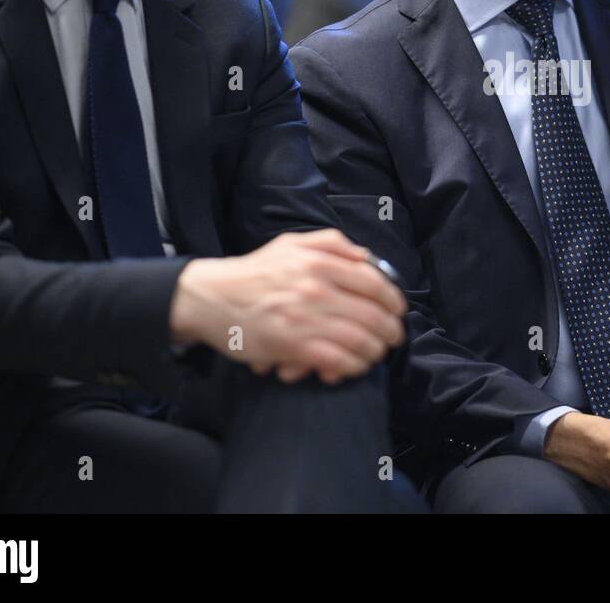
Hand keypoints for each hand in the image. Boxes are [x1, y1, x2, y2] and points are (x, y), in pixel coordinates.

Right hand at [170, 228, 406, 384]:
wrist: (211, 296)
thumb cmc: (255, 271)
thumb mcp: (292, 243)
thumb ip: (332, 244)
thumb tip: (366, 256)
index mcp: (319, 263)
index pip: (373, 283)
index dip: (393, 300)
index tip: (398, 311)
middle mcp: (316, 289)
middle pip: (372, 315)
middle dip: (390, 331)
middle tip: (393, 338)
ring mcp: (304, 319)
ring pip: (359, 340)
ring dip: (375, 351)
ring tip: (377, 353)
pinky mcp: (291, 346)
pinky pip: (336, 360)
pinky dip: (352, 366)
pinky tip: (354, 366)